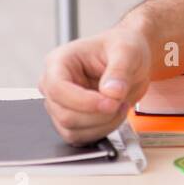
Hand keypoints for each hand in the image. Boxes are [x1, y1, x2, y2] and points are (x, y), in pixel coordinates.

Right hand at [38, 24, 151, 144]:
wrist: (130, 59)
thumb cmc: (122, 47)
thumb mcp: (126, 50)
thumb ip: (119, 70)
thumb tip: (111, 93)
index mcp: (59, 62)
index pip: (57, 88)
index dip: (83, 101)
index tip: (111, 103)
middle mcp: (54, 84)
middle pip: (64, 114)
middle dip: (98, 114)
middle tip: (121, 102)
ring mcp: (61, 104)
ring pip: (71, 130)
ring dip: (102, 124)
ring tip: (121, 105)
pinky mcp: (72, 119)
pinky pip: (80, 137)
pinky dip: (101, 131)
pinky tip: (115, 115)